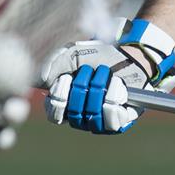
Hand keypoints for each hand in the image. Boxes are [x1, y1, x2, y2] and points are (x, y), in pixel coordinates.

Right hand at [41, 19, 174, 133]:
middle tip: (90, 70)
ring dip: (98, 87)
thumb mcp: (72, 55)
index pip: (54, 113)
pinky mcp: (121, 121)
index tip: (66, 78)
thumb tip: (45, 80)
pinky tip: (116, 84)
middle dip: (82, 86)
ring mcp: (101, 121)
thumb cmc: (100, 56)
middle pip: (74, 112)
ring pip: (92, 114)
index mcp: (68, 104)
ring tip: (105, 73)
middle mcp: (83, 117)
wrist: (130, 54)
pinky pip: (111, 118)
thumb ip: (54, 65)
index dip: (59, 97)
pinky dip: (113, 96)